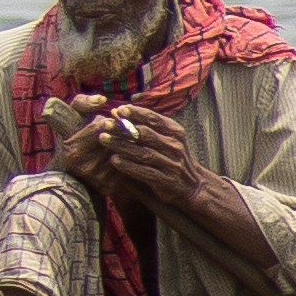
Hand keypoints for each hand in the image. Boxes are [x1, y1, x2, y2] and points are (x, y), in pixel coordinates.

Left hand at [46, 95, 201, 207]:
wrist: (192, 186)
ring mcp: (172, 164)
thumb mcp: (166, 138)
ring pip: (143, 152)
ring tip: (103, 139)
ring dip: (121, 145)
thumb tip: (117, 112)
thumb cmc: (171, 158)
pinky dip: (128, 165)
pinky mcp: (166, 180)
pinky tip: (114, 160)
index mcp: (175, 132)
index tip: (118, 109)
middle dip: (123, 128)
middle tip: (105, 123)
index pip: (154, 118)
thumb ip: (146, 127)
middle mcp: (175, 146)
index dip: (135, 113)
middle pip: (146, 134)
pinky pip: (144, 171)